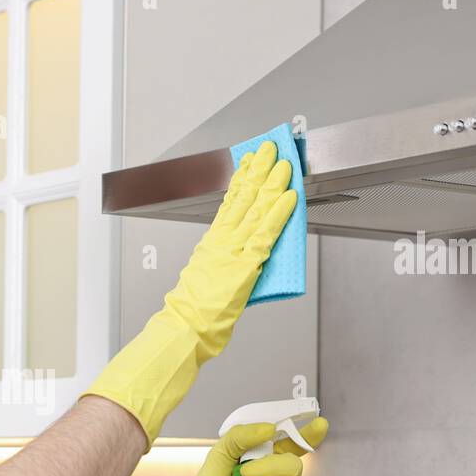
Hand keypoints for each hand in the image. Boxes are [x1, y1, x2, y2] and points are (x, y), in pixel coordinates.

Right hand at [164, 140, 299, 357]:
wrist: (186, 324)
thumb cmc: (195, 310)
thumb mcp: (207, 275)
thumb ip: (226, 259)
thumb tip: (246, 252)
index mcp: (212, 243)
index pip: (230, 203)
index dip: (242, 180)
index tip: (250, 162)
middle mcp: (221, 241)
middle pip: (244, 199)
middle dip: (259, 171)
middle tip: (270, 151)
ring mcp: (234, 250)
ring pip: (257, 209)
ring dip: (273, 184)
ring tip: (284, 166)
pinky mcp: (246, 264)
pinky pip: (267, 233)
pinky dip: (279, 214)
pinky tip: (289, 198)